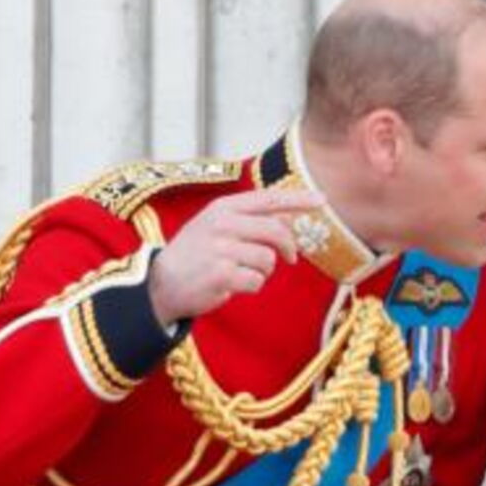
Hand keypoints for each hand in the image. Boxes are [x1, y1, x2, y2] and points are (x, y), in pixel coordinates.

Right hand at [148, 188, 322, 325]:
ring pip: (268, 259)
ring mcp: (221, 248)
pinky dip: (251, 286)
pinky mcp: (222, 274)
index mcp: (223, 208)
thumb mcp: (218, 227)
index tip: (323, 200)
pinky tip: (233, 285)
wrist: (162, 284)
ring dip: (263, 271)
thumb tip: (288, 217)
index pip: (269, 198)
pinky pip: (257, 281)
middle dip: (288, 247)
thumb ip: (251, 220)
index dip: (298, 199)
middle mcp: (222, 223)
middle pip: (276, 231)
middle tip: (291, 258)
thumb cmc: (196, 254)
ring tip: (241, 272)